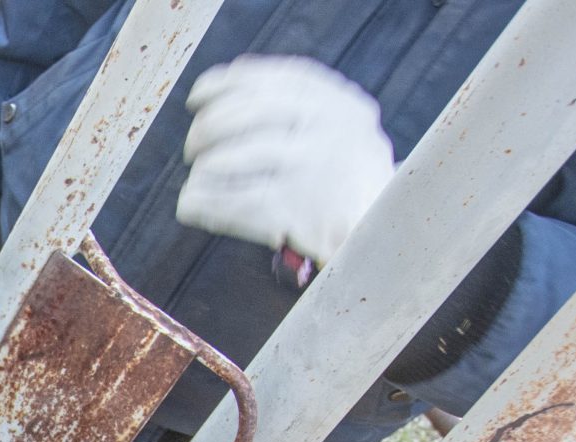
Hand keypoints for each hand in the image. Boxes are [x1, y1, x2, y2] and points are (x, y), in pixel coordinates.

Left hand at [176, 55, 393, 265]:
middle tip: (193, 147)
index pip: (268, 80)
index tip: (198, 96)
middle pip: (245, 116)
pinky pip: (233, 204)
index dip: (224, 85)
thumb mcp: (339, 121)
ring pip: (234, 159)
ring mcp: (311, 170)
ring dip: (204, 169)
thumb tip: (221, 89)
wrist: (386, 226)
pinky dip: (203, 203)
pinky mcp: (296, 213)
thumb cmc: (346, 172)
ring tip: (200, 177)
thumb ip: (295, 100)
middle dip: (206, 129)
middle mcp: (325, 129)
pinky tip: (190, 204)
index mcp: (334, 100)